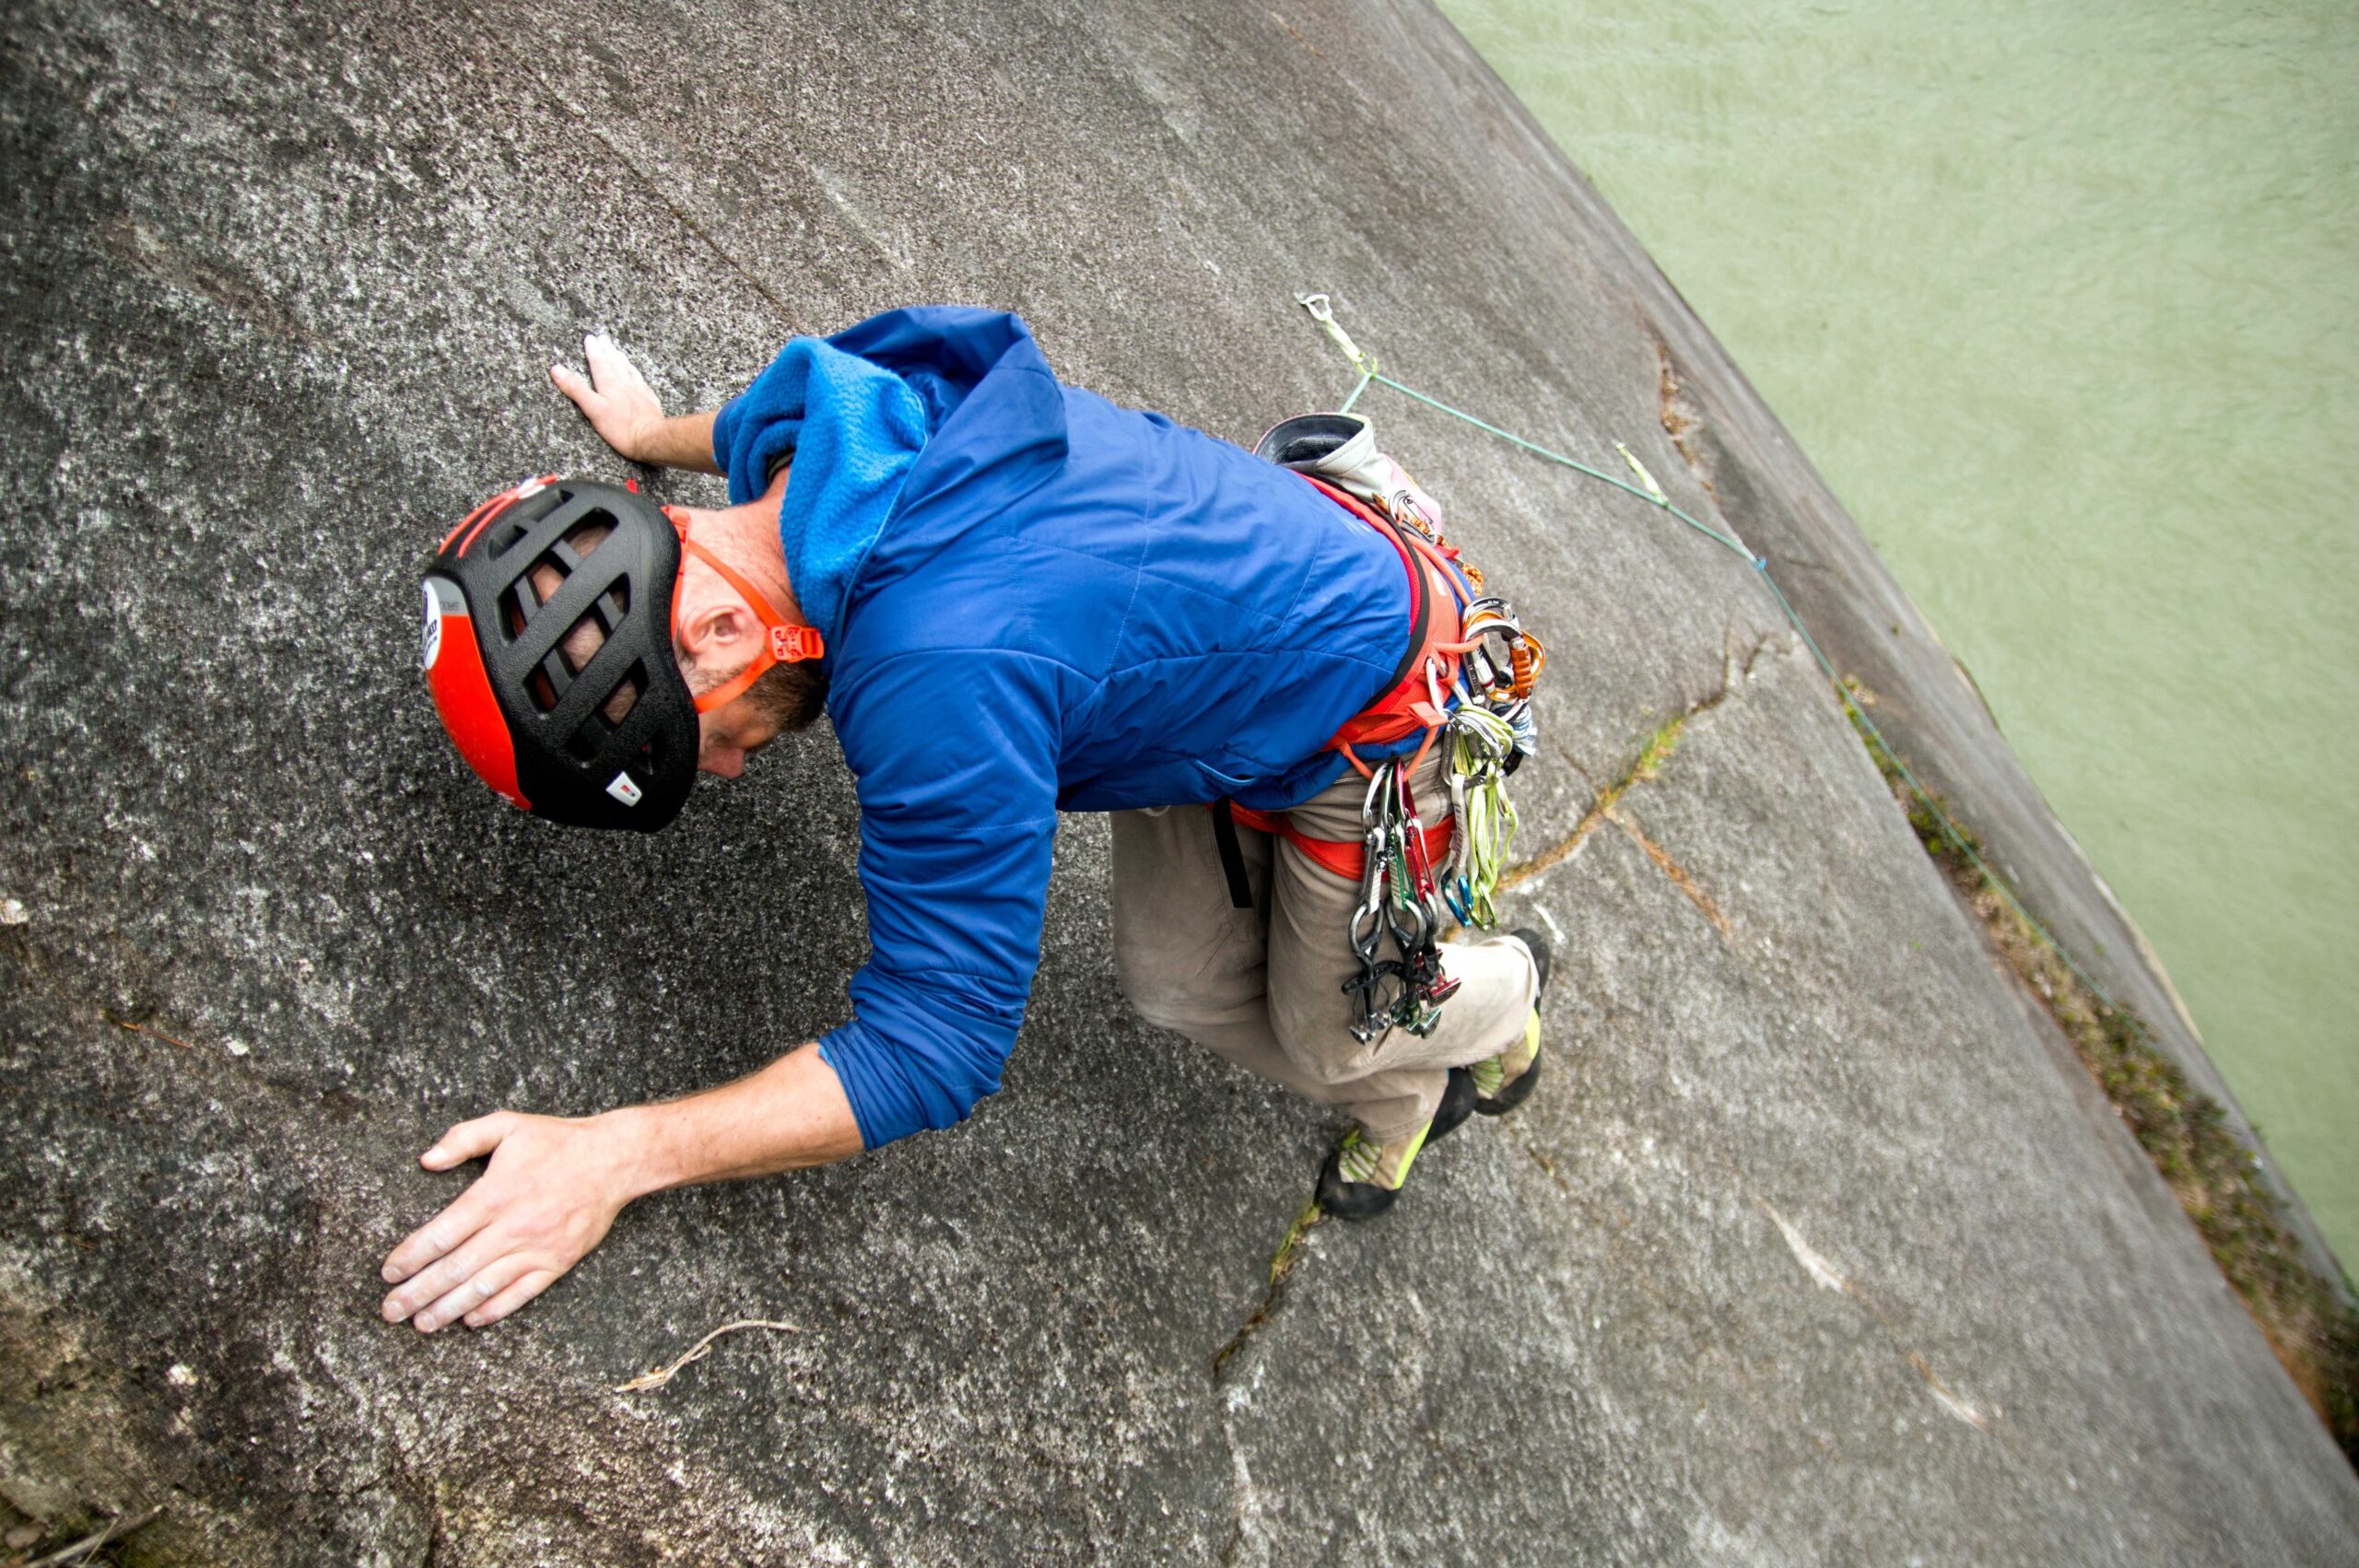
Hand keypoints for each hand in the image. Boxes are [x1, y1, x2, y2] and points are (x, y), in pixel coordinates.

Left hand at [379, 1109, 642, 1332]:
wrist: (614, 1159)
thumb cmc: (557, 1142)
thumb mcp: (508, 1124)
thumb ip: (464, 1138)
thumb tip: (427, 1160)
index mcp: (494, 1194)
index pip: (441, 1234)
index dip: (410, 1257)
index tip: (388, 1273)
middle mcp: (512, 1226)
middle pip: (455, 1268)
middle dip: (418, 1293)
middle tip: (391, 1311)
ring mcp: (536, 1248)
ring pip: (483, 1287)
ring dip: (448, 1309)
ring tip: (422, 1324)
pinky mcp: (558, 1262)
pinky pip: (520, 1293)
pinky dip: (493, 1309)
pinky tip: (470, 1319)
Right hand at [550, 332, 663, 462]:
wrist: (651, 438)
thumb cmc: (621, 427)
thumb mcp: (593, 408)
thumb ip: (576, 389)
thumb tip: (556, 369)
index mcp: (609, 384)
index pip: (599, 362)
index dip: (593, 350)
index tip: (590, 338)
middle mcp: (625, 383)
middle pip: (614, 362)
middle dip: (607, 349)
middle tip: (603, 337)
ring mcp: (639, 390)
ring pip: (628, 369)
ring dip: (621, 359)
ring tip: (617, 351)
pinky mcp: (649, 400)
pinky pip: (641, 381)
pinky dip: (635, 373)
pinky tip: (636, 374)